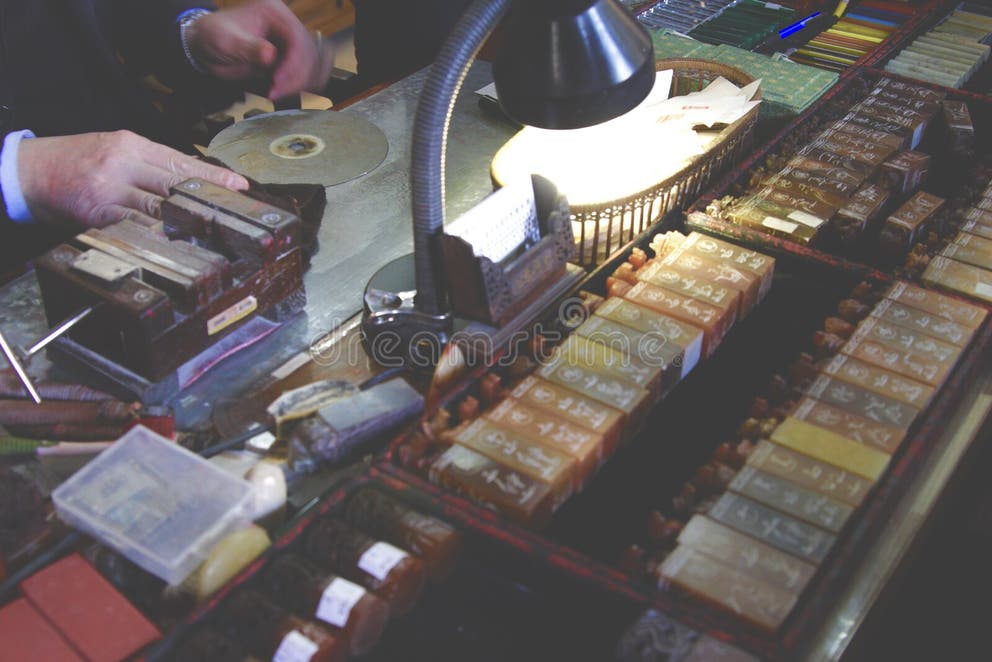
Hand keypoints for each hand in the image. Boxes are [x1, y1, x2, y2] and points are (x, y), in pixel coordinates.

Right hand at [17, 131, 248, 227]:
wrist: (28, 170)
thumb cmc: (76, 162)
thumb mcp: (116, 151)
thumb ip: (151, 165)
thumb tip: (193, 184)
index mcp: (132, 144)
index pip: (181, 161)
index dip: (212, 176)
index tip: (240, 186)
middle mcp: (123, 162)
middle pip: (176, 182)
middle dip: (208, 199)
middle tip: (237, 212)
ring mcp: (109, 188)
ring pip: (158, 205)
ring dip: (189, 220)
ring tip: (216, 231)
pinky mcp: (97, 212)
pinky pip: (133, 225)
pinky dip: (156, 234)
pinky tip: (177, 242)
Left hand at [188, 0, 335, 98]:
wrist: (206, 45)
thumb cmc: (212, 36)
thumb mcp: (225, 40)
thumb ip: (248, 48)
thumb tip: (271, 56)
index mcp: (273, 12)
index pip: (296, 36)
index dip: (293, 61)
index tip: (278, 80)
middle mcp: (285, 25)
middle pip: (309, 51)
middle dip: (296, 75)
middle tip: (276, 90)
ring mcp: (290, 41)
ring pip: (314, 63)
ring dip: (301, 82)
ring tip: (278, 92)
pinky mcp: (291, 57)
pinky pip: (310, 70)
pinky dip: (305, 83)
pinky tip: (291, 91)